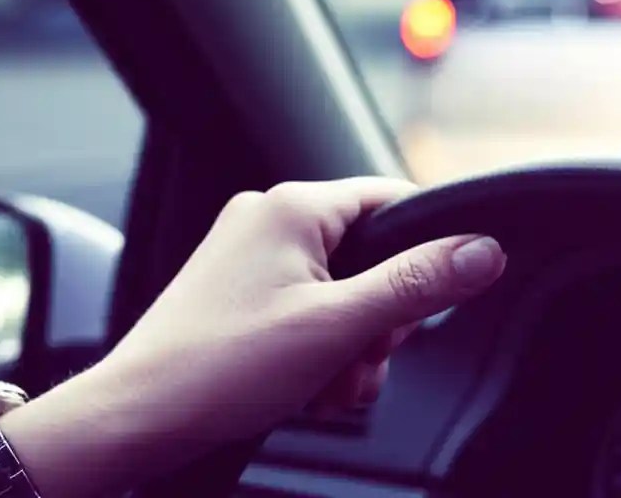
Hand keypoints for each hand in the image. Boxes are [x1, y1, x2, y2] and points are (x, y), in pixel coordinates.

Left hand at [0, 178, 504, 497]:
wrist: (137, 418)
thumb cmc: (219, 367)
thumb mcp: (339, 326)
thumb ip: (417, 286)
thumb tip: (484, 251)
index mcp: (293, 207)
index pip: (393, 201)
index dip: (425, 251)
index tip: (433, 300)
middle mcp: (270, 219)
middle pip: (371, 257)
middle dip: (379, 322)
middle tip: (359, 361)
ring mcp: (251, 256)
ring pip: (343, 293)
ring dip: (351, 347)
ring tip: (327, 385)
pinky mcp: (240, 293)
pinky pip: (309, 311)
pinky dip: (320, 352)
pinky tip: (308, 388)